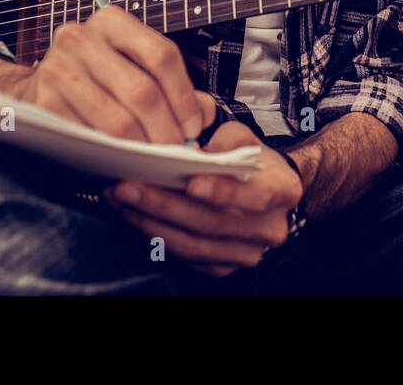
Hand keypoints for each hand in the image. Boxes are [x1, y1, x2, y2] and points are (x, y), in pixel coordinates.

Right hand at [14, 4, 209, 143]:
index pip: (161, 55)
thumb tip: (204, 112)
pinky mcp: (43, 104)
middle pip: (142, 91)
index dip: (184, 96)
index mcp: (111, 22)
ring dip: (142, 148)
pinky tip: (123, 161)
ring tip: (153, 160)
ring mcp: (57, 69)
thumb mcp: (134, 69)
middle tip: (175, 151)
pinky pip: (90, 138)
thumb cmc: (95, 80)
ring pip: (117, 120)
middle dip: (166, 130)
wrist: (38, 89)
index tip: (193, 126)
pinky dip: (112, 156)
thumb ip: (175, 87)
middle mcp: (81, 38)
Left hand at [104, 121, 303, 277]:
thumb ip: (225, 139)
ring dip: (149, 222)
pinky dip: (153, 236)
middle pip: (212, 223)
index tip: (190, 182)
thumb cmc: (252, 159)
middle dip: (165, 205)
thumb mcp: (245, 136)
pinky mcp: (221, 266)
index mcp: (282, 191)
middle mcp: (268, 229)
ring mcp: (244, 253)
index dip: (222, 191)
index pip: (255, 196)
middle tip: (128, 186)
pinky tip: (131, 216)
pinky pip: (183, 256)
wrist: (265, 188)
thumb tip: (194, 151)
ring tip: (119, 199)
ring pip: (192, 244)